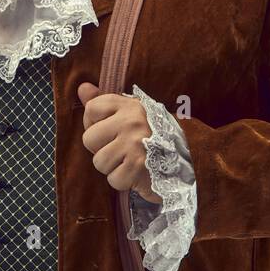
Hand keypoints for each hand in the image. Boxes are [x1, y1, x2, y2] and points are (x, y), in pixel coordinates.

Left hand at [77, 81, 160, 203]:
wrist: (188, 162)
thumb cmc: (152, 136)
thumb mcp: (131, 113)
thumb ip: (103, 101)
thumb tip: (82, 88)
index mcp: (129, 105)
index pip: (91, 109)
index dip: (94, 124)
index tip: (110, 130)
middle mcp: (132, 121)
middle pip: (89, 139)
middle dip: (101, 149)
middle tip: (121, 150)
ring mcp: (136, 144)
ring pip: (99, 162)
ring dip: (112, 167)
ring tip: (129, 162)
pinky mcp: (139, 167)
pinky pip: (113, 179)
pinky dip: (123, 182)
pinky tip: (136, 174)